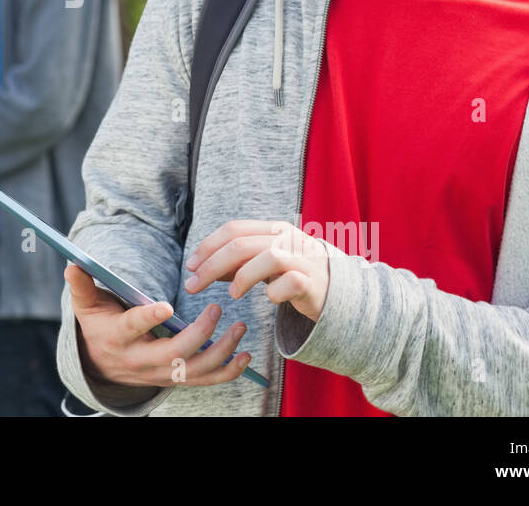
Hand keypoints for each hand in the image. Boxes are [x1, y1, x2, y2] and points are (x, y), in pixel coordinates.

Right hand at [64, 263, 250, 388]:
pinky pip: (205, 381)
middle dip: (199, 335)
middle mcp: (140, 361)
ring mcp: (160, 374)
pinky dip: (228, 372)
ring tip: (238, 328)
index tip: (166, 306)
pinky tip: (245, 356)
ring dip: (221, 352)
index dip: (149, 319)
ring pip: (194, 370)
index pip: (133, 329)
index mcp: (117, 338)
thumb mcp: (86, 305)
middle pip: (174, 355)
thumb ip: (81, 286)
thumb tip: (72, 264)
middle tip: (216, 310)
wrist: (101, 365)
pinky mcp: (175, 379)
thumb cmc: (99, 325)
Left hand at [183, 220, 330, 323]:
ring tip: (231, 294)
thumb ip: (236, 262)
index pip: (234, 229)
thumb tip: (199, 267)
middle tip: (193, 286)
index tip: (190, 266)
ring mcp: (303, 258)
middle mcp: (288, 238)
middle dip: (211, 265)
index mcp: (273, 229)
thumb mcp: (263, 264)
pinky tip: (269, 299)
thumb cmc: (293, 275)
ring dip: (242, 277)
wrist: (338, 293)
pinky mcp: (314, 282)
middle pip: (242, 245)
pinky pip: (290, 282)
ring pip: (267, 257)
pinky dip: (274, 292)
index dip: (208, 246)